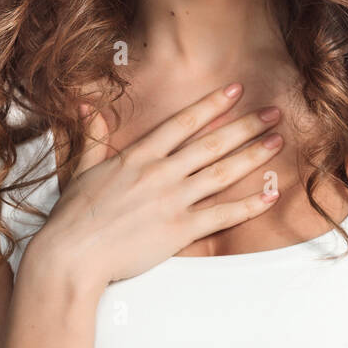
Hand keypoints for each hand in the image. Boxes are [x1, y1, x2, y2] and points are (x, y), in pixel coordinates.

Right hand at [28, 82, 284, 284]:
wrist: (71, 256)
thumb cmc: (73, 217)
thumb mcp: (81, 168)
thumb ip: (93, 135)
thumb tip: (87, 106)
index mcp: (138, 156)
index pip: (183, 123)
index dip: (212, 104)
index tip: (236, 90)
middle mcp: (160, 173)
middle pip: (212, 143)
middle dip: (246, 126)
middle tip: (273, 113)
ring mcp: (172, 201)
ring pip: (222, 173)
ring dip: (253, 156)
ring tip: (277, 143)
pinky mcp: (179, 231)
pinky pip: (222, 216)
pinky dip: (248, 205)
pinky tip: (269, 195)